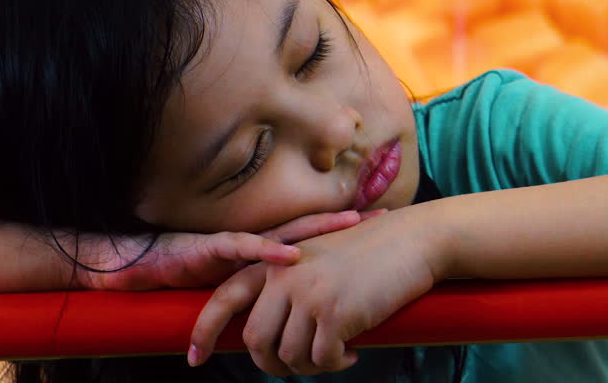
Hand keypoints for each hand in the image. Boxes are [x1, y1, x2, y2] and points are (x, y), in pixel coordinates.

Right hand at [73, 210, 370, 290]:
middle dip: (346, 223)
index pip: (310, 239)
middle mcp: (252, 242)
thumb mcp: (234, 295)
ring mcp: (233, 243)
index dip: (343, 234)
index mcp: (260, 252)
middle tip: (386, 215)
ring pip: (284, 231)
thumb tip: (297, 322)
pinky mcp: (210, 251)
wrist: (134, 269)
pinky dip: (268, 252)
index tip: (384, 226)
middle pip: (309, 228)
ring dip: (319, 229)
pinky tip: (293, 255)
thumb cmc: (183, 280)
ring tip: (352, 224)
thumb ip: (263, 302)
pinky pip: (243, 249)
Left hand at [188, 205, 445, 375]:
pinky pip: (321, 360)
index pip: (225, 298)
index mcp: (277, 261)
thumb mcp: (320, 258)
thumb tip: (275, 330)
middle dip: (271, 364)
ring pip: (289, 356)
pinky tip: (352, 351)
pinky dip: (335, 364)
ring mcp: (309, 295)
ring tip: (332, 356)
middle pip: (255, 340)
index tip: (194, 358)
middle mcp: (285, 277)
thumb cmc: (373, 252)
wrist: (413, 240)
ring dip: (308, 367)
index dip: (204, 330)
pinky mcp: (335, 314)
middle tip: (295, 366)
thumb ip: (292, 283)